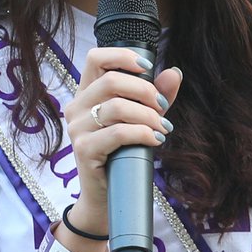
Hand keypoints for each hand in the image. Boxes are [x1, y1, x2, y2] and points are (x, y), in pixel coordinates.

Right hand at [64, 49, 182, 215]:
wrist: (106, 195)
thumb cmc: (122, 153)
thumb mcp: (141, 119)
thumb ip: (156, 95)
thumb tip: (174, 73)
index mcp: (87, 93)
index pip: (95, 58)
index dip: (123, 56)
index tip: (148, 68)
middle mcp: (76, 106)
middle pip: (111, 80)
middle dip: (145, 91)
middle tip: (162, 108)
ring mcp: (77, 128)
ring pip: (117, 107)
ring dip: (147, 116)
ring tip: (162, 128)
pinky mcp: (83, 149)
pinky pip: (117, 133)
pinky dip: (142, 133)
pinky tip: (154, 140)